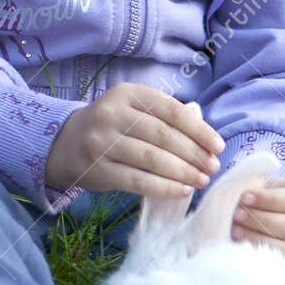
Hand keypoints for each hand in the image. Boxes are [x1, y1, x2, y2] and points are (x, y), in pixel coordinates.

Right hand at [45, 82, 225, 200]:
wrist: (67, 143)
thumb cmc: (114, 126)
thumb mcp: (134, 109)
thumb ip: (167, 117)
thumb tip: (206, 140)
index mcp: (127, 93)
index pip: (170, 110)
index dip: (198, 129)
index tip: (218, 146)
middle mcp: (112, 114)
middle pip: (163, 136)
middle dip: (193, 154)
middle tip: (213, 167)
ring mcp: (102, 142)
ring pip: (151, 159)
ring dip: (183, 172)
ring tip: (202, 180)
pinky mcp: (98, 170)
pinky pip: (137, 181)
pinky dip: (164, 187)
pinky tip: (182, 191)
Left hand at [230, 175, 284, 263]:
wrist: (253, 213)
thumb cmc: (255, 195)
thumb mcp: (255, 185)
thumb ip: (250, 188)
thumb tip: (238, 198)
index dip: (269, 199)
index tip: (244, 197)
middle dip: (261, 220)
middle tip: (236, 215)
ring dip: (259, 240)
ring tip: (235, 231)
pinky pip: (281, 263)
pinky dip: (260, 255)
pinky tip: (241, 246)